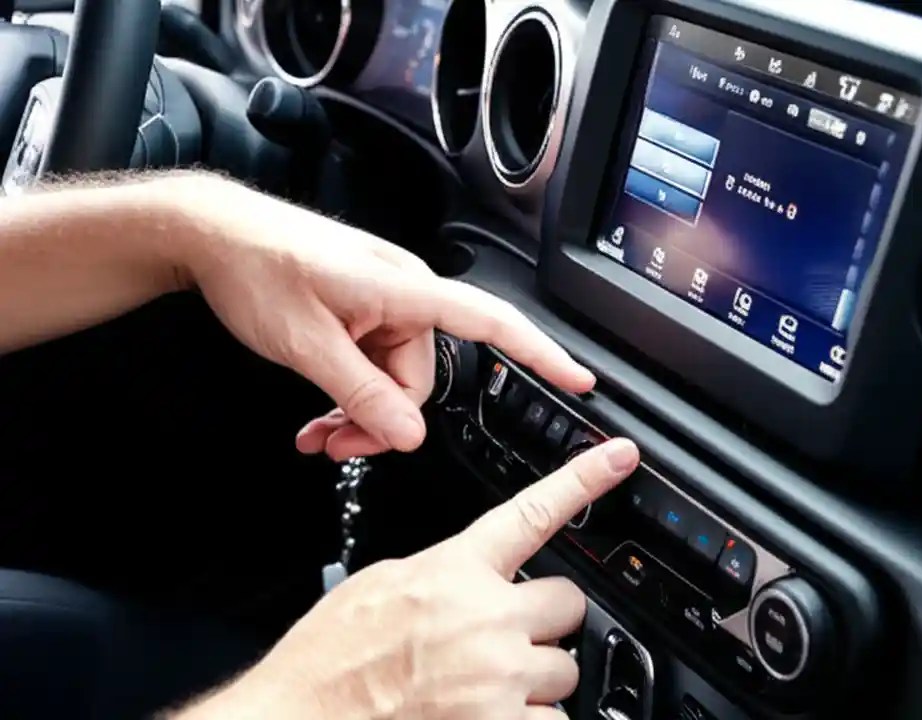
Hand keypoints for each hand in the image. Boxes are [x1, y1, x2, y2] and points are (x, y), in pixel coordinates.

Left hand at [168, 175, 592, 459]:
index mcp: (405, 290)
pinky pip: (371, 369)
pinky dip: (348, 397)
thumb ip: (359, 393)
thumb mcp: (305, 343)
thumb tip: (409, 436)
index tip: (578, 380)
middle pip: (421, 381)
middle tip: (335, 443)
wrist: (215, 237)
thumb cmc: (258, 267)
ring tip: (317, 433)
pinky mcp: (361, 315)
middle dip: (381, 421)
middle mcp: (404, 296)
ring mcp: (382, 307)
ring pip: (393, 383)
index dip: (541, 353)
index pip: (491, 322)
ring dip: (357, 415)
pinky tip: (318, 417)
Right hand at [176, 438, 640, 719]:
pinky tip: (487, 717)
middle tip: (503, 639)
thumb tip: (474, 575)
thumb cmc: (330, 659)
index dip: (584, 478)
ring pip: (563, 671)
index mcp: (454, 571)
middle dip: (542, 622)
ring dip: (534, 682)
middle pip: (568, 604)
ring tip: (483, 688)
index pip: (534, 513)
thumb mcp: (381, 585)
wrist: (301, 717)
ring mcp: (499, 677)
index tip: (620, 456)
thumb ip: (442, 572)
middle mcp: (486, 619)